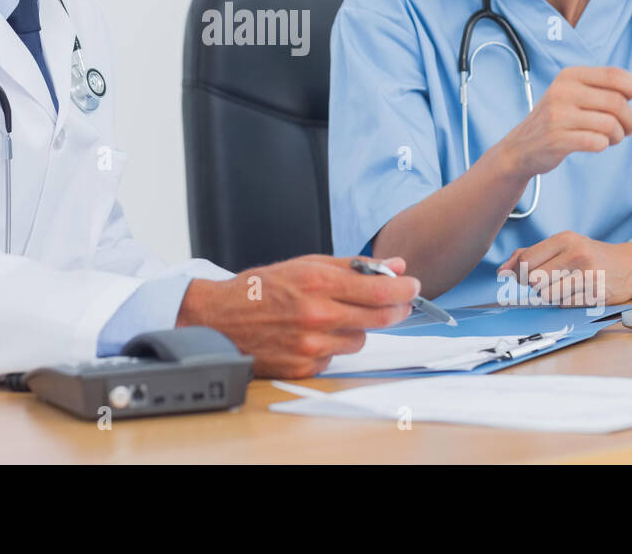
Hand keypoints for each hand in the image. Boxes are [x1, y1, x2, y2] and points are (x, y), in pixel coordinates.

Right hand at [176, 255, 418, 377]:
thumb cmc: (260, 289)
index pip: (379, 289)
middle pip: (380, 318)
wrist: (219, 319)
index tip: (413, 285)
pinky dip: (331, 346)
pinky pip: (336, 357)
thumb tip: (393, 265)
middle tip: (399, 302)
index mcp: (317, 283)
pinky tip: (310, 334)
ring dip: (355, 328)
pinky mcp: (305, 367)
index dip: (404, 288)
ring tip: (330, 316)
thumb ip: (352, 265)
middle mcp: (317, 315)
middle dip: (396, 309)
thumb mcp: (304, 264)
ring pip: (359, 340)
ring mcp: (311, 345)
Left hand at [497, 231, 631, 305]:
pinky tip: (577, 293)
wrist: (631, 266)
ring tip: (565, 287)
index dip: (520, 273)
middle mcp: (576, 254)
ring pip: (546, 295)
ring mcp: (587, 274)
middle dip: (535, 285)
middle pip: (533, 279)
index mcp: (564, 239)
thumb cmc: (591, 256)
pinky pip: (563, 305)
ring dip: (550, 296)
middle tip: (549, 282)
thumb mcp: (562, 246)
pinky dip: (565, 302)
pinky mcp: (595, 294)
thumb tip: (502, 271)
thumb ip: (530, 255)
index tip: (528, 276)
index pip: (525, 259)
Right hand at [501, 66, 631, 179]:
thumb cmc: (557, 119)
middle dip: (631, 119)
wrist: (521, 147)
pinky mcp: (557, 138)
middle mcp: (562, 91)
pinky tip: (596, 144)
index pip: (615, 75)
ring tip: (610, 138)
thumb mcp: (580, 95)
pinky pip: (597, 142)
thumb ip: (612, 86)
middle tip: (628, 129)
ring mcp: (557, 115)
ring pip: (610, 124)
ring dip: (618, 136)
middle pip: (616, 102)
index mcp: (570, 76)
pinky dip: (604, 145)